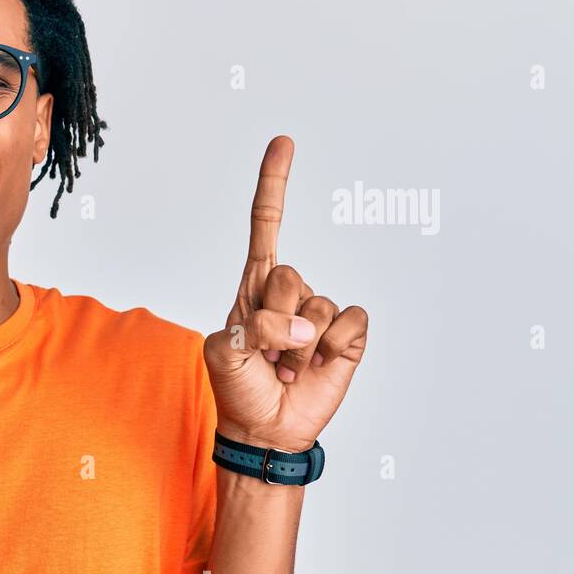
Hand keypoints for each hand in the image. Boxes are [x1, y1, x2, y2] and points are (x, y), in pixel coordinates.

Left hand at [203, 136, 368, 453]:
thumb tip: (304, 324)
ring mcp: (320, 313)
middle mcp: (289, 294)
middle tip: (265, 353)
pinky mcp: (348, 336)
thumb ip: (254, 326)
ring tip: (285, 368)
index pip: (265, 227)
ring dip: (298, 347)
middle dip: (274, 317)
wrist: (264, 430)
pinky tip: (315, 367)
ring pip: (318, 305)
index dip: (274, 185)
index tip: (283, 143)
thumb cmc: (238, 388)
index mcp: (253, 289)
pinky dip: (331, 347)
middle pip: (288, 274)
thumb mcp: (224, 352)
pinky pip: (350, 321)